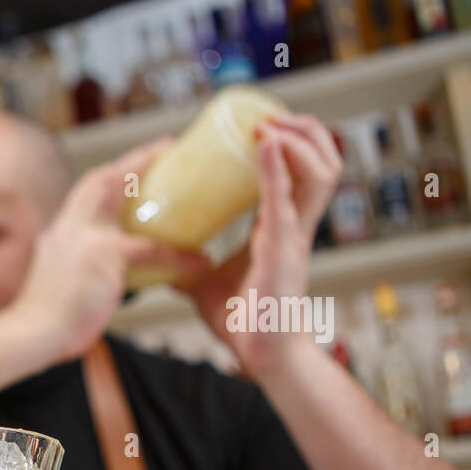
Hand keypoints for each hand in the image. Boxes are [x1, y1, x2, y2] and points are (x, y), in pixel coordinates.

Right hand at [4, 138, 208, 363]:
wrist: (31, 333)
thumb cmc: (44, 323)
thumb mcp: (58, 285)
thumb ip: (78, 273)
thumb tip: (101, 281)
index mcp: (58, 234)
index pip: (83, 194)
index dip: (110, 177)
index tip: (131, 168)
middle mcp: (68, 227)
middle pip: (100, 179)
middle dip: (133, 160)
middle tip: (164, 148)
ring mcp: (85, 237)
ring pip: (120, 191)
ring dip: (153, 177)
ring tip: (190, 180)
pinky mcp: (104, 256)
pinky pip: (151, 249)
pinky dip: (178, 256)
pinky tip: (200, 261)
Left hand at [176, 112, 342, 378]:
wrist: (259, 353)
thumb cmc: (242, 322)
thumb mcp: (203, 283)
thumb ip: (183, 266)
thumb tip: (151, 257)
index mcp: (279, 228)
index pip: (293, 174)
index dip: (285, 145)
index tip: (258, 124)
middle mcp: (294, 225)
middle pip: (320, 161)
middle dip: (302, 131)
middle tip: (269, 116)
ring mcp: (293, 234)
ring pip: (319, 170)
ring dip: (299, 140)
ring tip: (272, 123)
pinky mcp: (284, 247)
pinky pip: (285, 198)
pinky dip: (276, 168)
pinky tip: (267, 144)